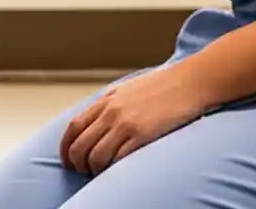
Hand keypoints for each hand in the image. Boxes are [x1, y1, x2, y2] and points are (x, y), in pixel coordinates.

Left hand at [59, 63, 214, 175]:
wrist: (190, 81)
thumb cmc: (164, 85)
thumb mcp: (129, 88)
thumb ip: (111, 104)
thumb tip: (97, 121)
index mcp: (106, 100)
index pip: (73, 127)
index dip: (65, 147)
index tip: (67, 159)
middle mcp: (111, 112)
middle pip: (80, 145)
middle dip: (77, 163)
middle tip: (83, 171)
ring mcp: (125, 123)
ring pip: (95, 156)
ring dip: (94, 169)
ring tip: (101, 173)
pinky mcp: (142, 135)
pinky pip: (118, 159)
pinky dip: (113, 169)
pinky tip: (118, 170)